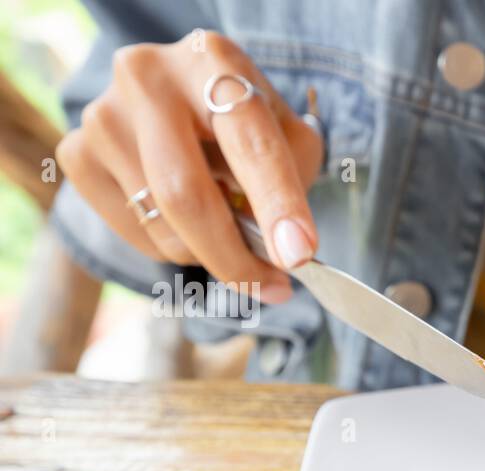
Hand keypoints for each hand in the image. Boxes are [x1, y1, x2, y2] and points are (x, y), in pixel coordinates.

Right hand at [56, 33, 322, 303]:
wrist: (175, 97)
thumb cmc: (241, 121)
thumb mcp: (285, 134)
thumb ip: (291, 183)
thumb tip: (283, 252)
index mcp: (212, 62)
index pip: (248, 141)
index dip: (277, 202)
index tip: (298, 255)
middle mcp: (147, 78)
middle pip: (185, 193)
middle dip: (236, 257)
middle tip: (273, 287)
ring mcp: (102, 115)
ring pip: (163, 226)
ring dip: (209, 252)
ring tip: (226, 228)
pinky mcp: (78, 154)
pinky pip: (138, 235)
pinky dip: (176, 247)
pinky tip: (186, 217)